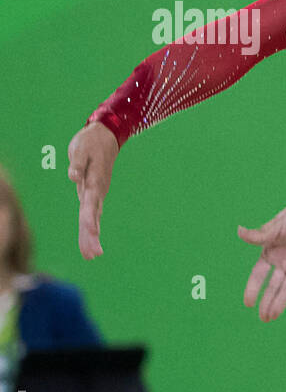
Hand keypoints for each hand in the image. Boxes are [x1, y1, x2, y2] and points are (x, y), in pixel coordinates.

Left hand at [67, 122, 119, 259]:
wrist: (105, 136)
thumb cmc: (90, 142)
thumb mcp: (81, 150)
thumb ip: (77, 164)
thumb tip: (72, 177)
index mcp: (94, 183)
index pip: (90, 206)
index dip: (90, 221)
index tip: (91, 235)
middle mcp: (97, 191)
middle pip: (92, 217)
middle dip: (91, 237)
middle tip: (92, 256)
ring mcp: (97, 192)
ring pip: (93, 217)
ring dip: (91, 236)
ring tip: (91, 255)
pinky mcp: (94, 192)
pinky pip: (91, 212)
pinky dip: (91, 226)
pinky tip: (91, 237)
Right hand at [238, 191, 285, 320]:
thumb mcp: (278, 225)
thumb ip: (261, 234)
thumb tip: (239, 232)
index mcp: (272, 252)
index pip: (259, 275)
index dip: (253, 288)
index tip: (248, 303)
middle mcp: (285, 262)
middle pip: (273, 286)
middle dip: (267, 302)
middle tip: (263, 318)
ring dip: (280, 302)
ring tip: (272, 317)